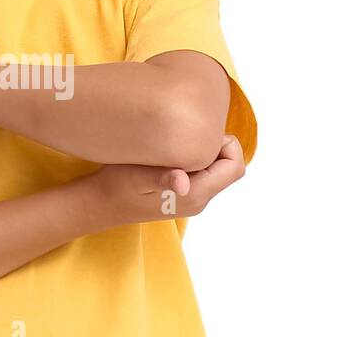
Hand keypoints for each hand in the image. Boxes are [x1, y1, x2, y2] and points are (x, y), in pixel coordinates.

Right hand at [90, 135, 246, 224]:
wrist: (101, 204)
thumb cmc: (117, 186)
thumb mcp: (137, 177)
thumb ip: (162, 177)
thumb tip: (183, 181)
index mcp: (194, 195)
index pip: (235, 167)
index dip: (226, 144)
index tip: (198, 133)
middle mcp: (200, 200)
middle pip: (229, 167)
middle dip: (216, 146)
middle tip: (187, 133)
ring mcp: (193, 199)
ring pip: (217, 169)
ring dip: (204, 152)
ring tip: (179, 140)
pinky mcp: (184, 195)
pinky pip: (204, 173)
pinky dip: (195, 159)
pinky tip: (172, 152)